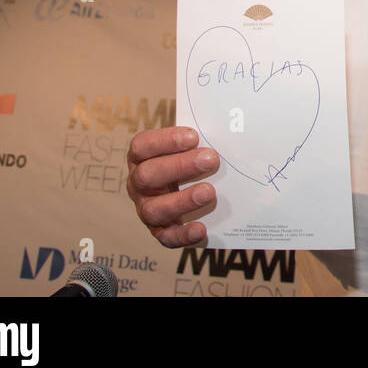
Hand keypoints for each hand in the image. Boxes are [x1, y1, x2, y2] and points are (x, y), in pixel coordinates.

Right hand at [126, 126, 219, 246]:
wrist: (192, 190)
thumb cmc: (190, 160)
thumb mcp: (191, 147)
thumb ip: (201, 140)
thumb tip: (228, 130)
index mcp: (141, 158)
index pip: (142, 145)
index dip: (165, 140)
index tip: (193, 137)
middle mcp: (139, 184)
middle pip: (147, 175)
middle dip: (179, 167)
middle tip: (211, 159)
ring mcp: (146, 208)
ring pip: (153, 209)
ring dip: (182, 201)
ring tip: (209, 192)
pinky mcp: (160, 230)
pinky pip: (166, 237)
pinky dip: (183, 234)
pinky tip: (201, 229)